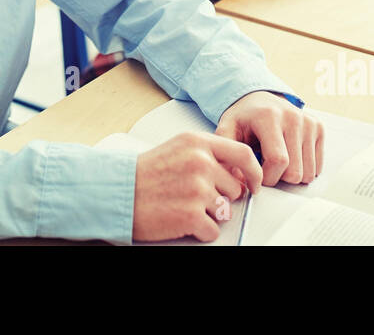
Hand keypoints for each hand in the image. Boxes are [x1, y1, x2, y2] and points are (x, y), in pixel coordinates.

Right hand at [132, 132, 262, 241]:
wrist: (118, 192)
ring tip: (184, 205)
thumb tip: (235, 170)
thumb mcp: (178, 149)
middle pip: (236, 188)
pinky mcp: (192, 215)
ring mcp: (197, 189)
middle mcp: (201, 163)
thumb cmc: (145, 173)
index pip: (243, 155)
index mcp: (198, 143)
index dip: (254, 172)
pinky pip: (213, 230)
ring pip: (225, 210)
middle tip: (197, 197)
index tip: (255, 183)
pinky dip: (200, 230)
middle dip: (222, 197)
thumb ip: (207, 154)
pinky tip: (181, 218)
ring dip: (209, 213)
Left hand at [216, 90, 323, 186]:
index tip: (257, 175)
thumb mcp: (227, 130)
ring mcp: (308, 122)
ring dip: (291, 175)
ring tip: (276, 161)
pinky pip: (317, 166)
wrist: (259, 99)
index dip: (268, 177)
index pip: (278, 160)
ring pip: (308, 172)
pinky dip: (303, 168)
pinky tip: (290, 156)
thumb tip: (239, 183)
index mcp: (269, 117)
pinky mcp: (318, 128)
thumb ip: (229, 155)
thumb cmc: (244, 118)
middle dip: (279, 178)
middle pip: (295, 171)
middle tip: (266, 168)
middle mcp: (293, 117)